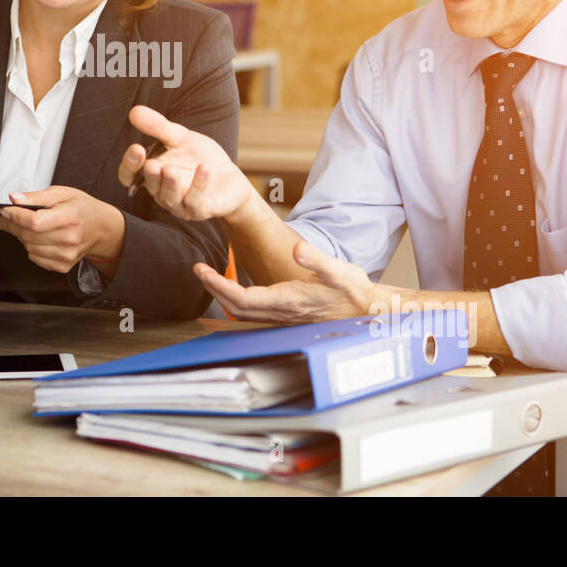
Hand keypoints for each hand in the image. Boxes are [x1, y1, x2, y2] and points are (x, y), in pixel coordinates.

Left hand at [0, 186, 125, 274]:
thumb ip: (36, 196)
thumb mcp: (62, 193)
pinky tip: (38, 238)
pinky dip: (31, 248)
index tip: (4, 211)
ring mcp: (67, 254)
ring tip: (26, 225)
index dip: (15, 216)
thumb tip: (15, 199)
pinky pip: (35, 258)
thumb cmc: (82, 209)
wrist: (101, 228)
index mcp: (70, 216)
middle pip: (28, 235)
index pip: (34, 221)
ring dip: (21, 236)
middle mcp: (70, 238)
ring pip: (28, 248)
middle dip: (12, 224)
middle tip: (6, 216)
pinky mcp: (63, 265)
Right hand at [117, 105, 254, 221]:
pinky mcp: (202, 210)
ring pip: (169, 198)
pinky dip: (198, 186)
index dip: (130, 165)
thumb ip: (158, 127)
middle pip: (149, 187)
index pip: (131, 175)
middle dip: (150, 176)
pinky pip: (196, 202)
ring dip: (170, 184)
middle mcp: (162, 192)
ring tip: (171, 169)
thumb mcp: (181, 138)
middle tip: (150, 163)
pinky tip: (204, 169)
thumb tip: (134, 111)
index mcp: (153, 174)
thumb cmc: (200, 157)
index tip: (136, 148)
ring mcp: (181, 204)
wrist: (231, 178)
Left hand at [194, 240, 375, 322]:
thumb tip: (297, 248)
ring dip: (223, 296)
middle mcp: (282, 313)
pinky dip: (237, 302)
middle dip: (214, 289)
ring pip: (243, 313)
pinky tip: (233, 290)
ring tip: (209, 278)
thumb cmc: (354, 291)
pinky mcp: (286, 316)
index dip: (218, 286)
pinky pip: (253, 313)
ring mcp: (283, 317)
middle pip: (236, 308)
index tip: (202, 271)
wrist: (368, 311)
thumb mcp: (339, 270)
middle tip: (198, 270)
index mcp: (289, 300)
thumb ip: (317, 259)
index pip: (243, 298)